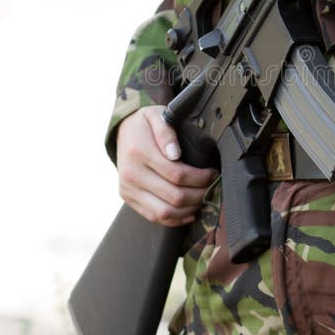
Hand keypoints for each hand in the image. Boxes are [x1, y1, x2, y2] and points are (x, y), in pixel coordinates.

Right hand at [116, 106, 217, 225]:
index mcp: (140, 153)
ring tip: (202, 198)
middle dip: (199, 195)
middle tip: (212, 187)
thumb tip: (175, 154)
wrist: (122, 131)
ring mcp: (128, 189)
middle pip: (174, 196)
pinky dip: (175, 219)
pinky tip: (189, 212)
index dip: (201, 178)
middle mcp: (132, 174)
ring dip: (189, 209)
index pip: (178, 175)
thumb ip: (166, 132)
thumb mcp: (156, 116)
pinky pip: (154, 217)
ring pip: (164, 212)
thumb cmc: (144, 123)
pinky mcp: (128, 198)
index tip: (213, 173)